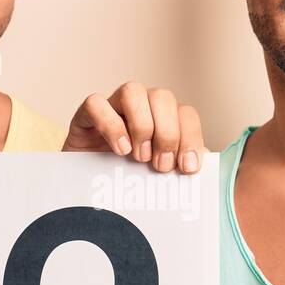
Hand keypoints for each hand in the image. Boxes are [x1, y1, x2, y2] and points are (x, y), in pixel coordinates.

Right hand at [64, 81, 203, 173]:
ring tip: (139, 157)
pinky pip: (96, 103)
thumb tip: (200, 162)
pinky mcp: (85, 116)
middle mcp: (140, 108)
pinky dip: (111, 125)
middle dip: (167, 133)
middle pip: (163, 97)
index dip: (191, 137)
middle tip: (160, 165)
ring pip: (133, 90)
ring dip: (142, 125)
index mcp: (162, 120)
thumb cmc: (124, 182)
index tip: (186, 167)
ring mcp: (112, 108)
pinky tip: (119, 149)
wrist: (83, 194)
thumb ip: (177, 166)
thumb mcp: (155, 177)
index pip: (185, 113)